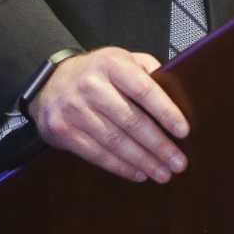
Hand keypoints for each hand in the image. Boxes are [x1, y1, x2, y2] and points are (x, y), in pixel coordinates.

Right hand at [27, 48, 189, 183]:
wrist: (50, 83)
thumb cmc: (98, 74)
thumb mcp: (122, 60)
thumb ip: (148, 71)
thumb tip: (178, 93)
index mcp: (111, 64)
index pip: (144, 90)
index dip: (165, 112)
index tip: (183, 131)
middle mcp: (91, 85)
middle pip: (131, 121)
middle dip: (158, 145)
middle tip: (178, 162)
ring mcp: (74, 109)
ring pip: (115, 141)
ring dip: (143, 161)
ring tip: (163, 173)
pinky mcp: (62, 130)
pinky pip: (96, 153)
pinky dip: (120, 166)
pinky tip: (138, 173)